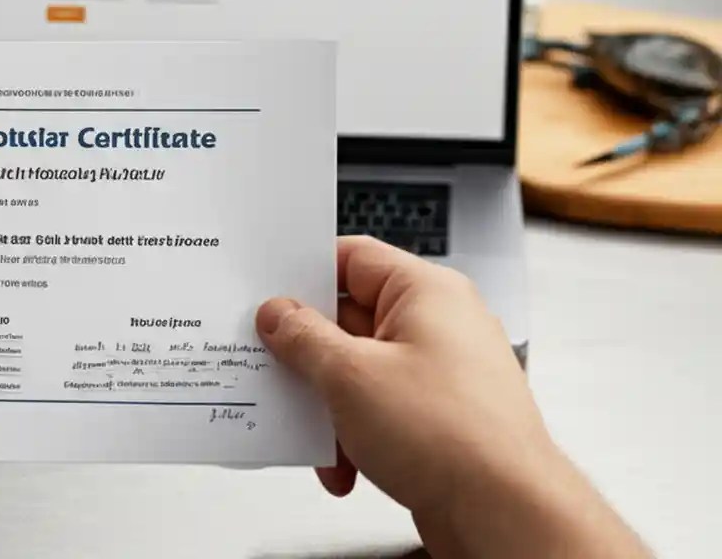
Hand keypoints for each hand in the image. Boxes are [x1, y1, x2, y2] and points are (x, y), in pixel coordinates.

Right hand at [256, 236, 648, 557]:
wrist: (506, 515)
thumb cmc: (452, 437)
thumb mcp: (349, 376)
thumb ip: (303, 338)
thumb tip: (279, 314)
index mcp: (426, 292)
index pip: (352, 257)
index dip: (305, 275)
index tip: (267, 299)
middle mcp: (439, 325)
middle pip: (349, 320)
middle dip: (308, 355)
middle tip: (273, 368)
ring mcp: (441, 373)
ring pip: (359, 372)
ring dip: (327, 405)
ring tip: (314, 435)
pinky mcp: (439, 418)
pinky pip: (379, 411)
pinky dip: (353, 435)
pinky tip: (343, 467)